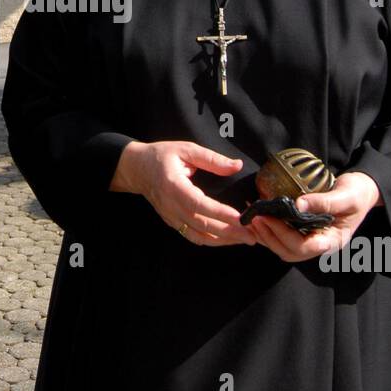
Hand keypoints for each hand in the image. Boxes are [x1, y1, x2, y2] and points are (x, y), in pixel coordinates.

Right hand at [111, 140, 254, 246]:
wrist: (136, 169)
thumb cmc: (162, 156)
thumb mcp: (186, 149)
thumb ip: (211, 159)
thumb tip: (237, 166)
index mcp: (174, 186)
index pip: (199, 203)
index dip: (220, 213)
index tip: (241, 218)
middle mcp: (171, 206)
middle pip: (202, 225)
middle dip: (229, 232)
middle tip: (253, 235)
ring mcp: (171, 217)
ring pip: (198, 236)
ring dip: (223, 240)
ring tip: (245, 239)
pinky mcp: (172, 222)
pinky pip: (192, 236)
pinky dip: (211, 241)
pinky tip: (227, 240)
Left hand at [248, 171, 380, 261]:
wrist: (362, 191)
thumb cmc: (358, 193)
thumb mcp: (346, 196)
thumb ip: (324, 202)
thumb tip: (297, 204)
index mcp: (333, 240)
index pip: (305, 247)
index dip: (284, 235)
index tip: (269, 218)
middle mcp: (320, 245)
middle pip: (291, 252)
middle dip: (271, 237)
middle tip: (256, 218)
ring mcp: (312, 240)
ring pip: (285, 249)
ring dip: (267, 237)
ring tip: (253, 219)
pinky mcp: (304, 233)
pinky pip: (284, 239)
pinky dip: (270, 232)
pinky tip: (260, 219)